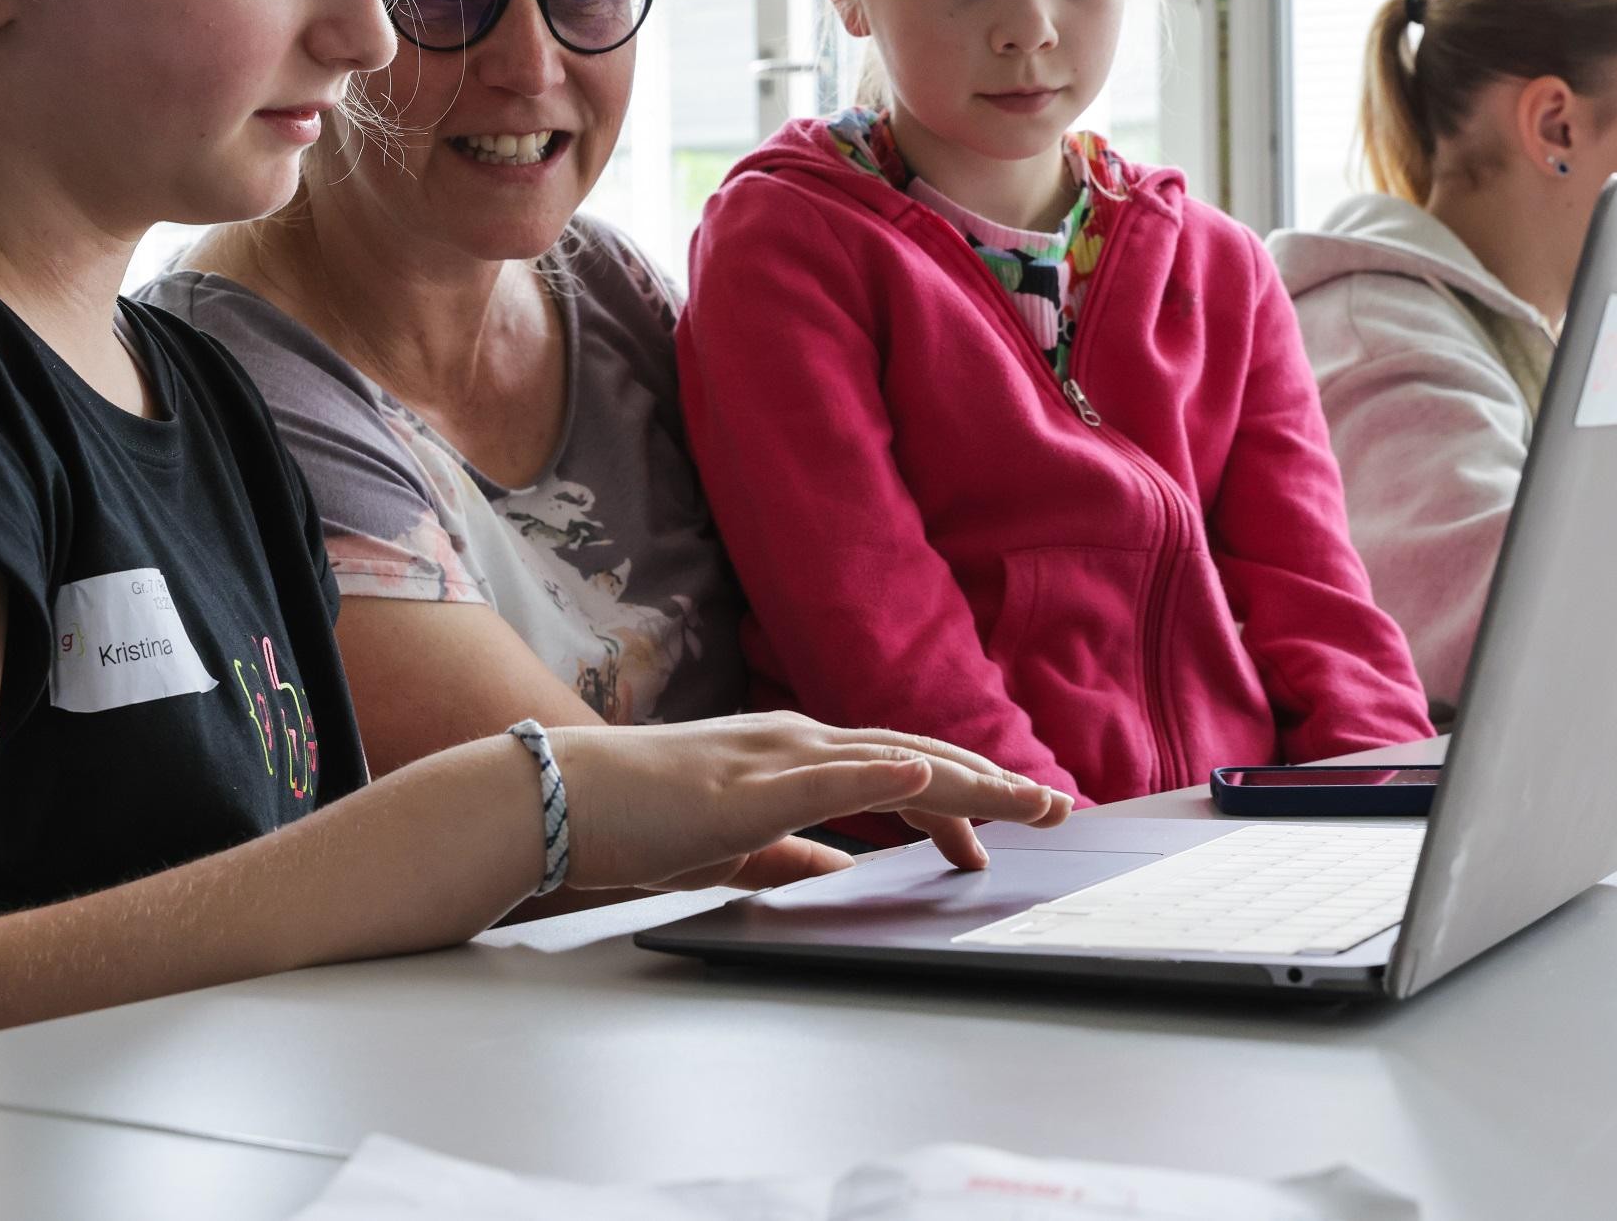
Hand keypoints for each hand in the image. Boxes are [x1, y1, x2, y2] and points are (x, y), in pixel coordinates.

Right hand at [543, 712, 1071, 892]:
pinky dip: (882, 779)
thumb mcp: (731, 846)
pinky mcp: (743, 790)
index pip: (901, 766)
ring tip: (1026, 799)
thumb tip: (841, 874)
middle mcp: (794, 742)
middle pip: (917, 757)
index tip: (1018, 816)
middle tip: (1058, 810)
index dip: (967, 789)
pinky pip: (827, 780)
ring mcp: (772, 758)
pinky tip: (927, 782)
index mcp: (792, 754)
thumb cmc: (633, 821)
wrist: (557, 799)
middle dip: (993, 784)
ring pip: (892, 763)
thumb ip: (789, 855)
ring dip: (967, 781)